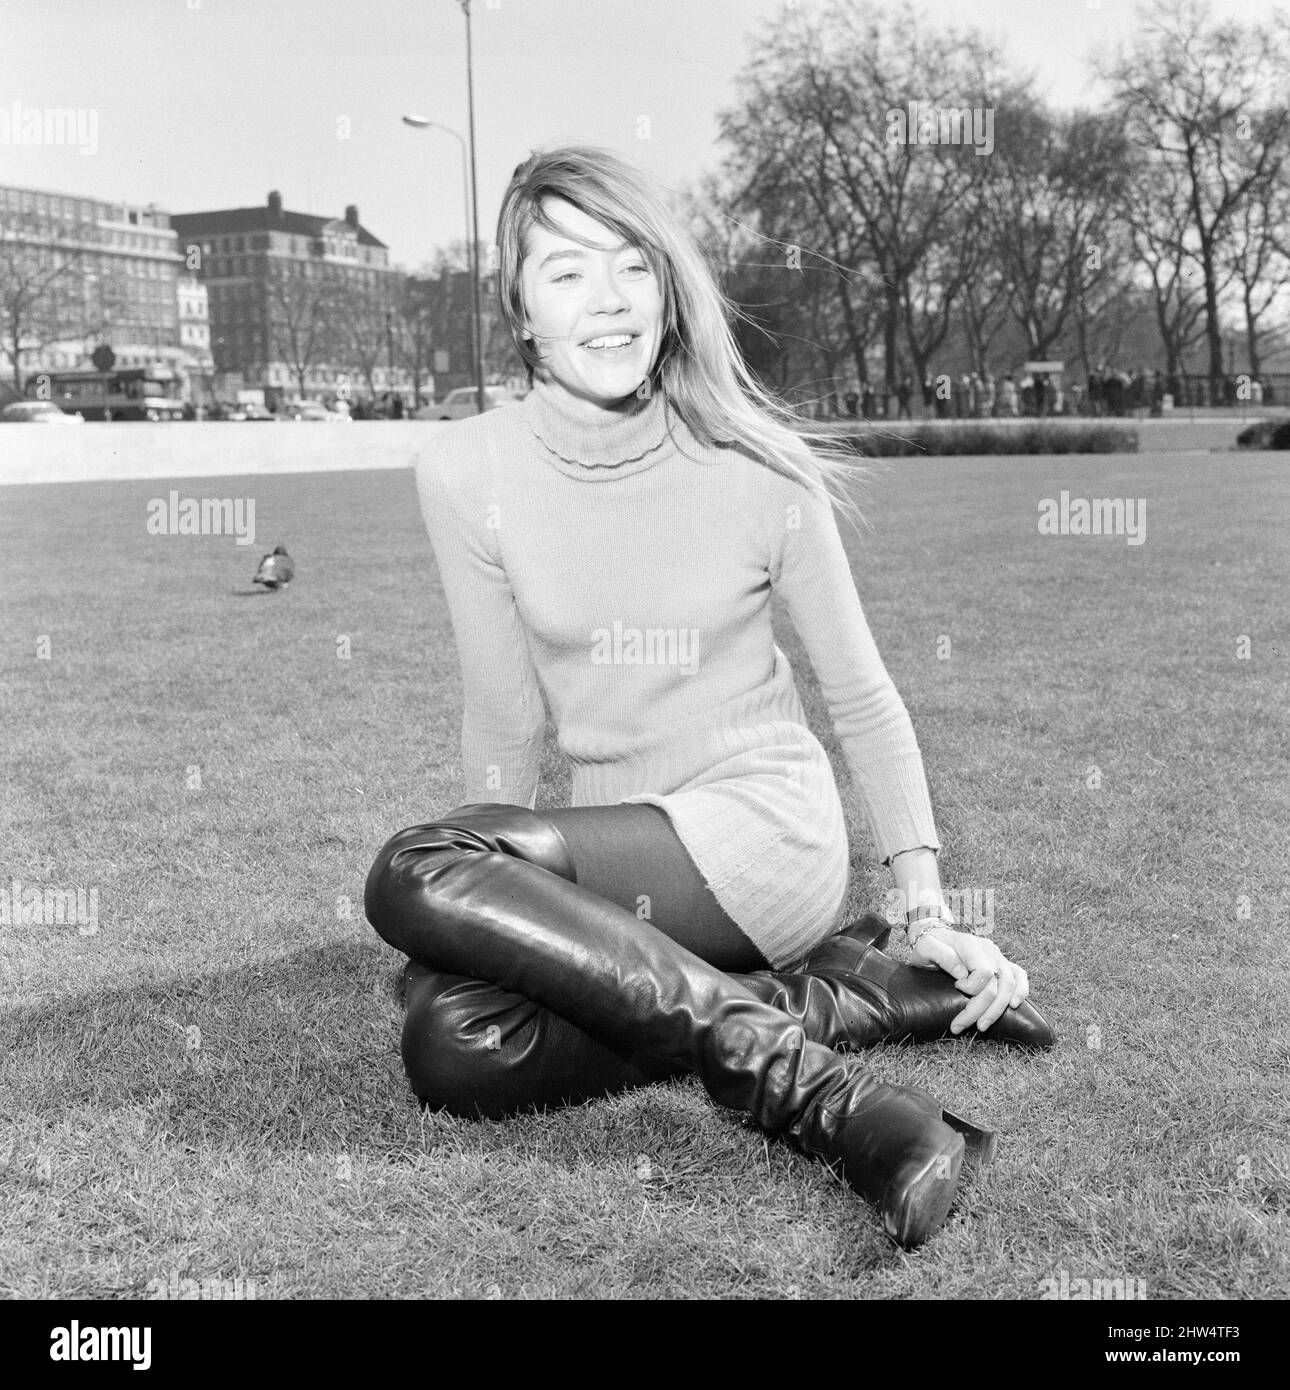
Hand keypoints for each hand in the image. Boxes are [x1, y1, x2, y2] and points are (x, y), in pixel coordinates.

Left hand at [909, 926, 1030, 1034]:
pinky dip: (1021, 991)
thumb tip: (962, 974)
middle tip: (960, 1026)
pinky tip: (1013, 1005)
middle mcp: (988, 949)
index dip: (972, 987)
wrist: (934, 935)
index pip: (984, 972)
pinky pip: (1019, 976)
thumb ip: (942, 956)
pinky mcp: (1002, 963)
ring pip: (1010, 985)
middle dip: (981, 1010)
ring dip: (998, 1009)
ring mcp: (998, 956)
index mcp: (970, 944)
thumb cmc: (928, 944)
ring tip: (982, 1026)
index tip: (957, 987)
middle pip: (997, 984)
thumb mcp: (926, 947)